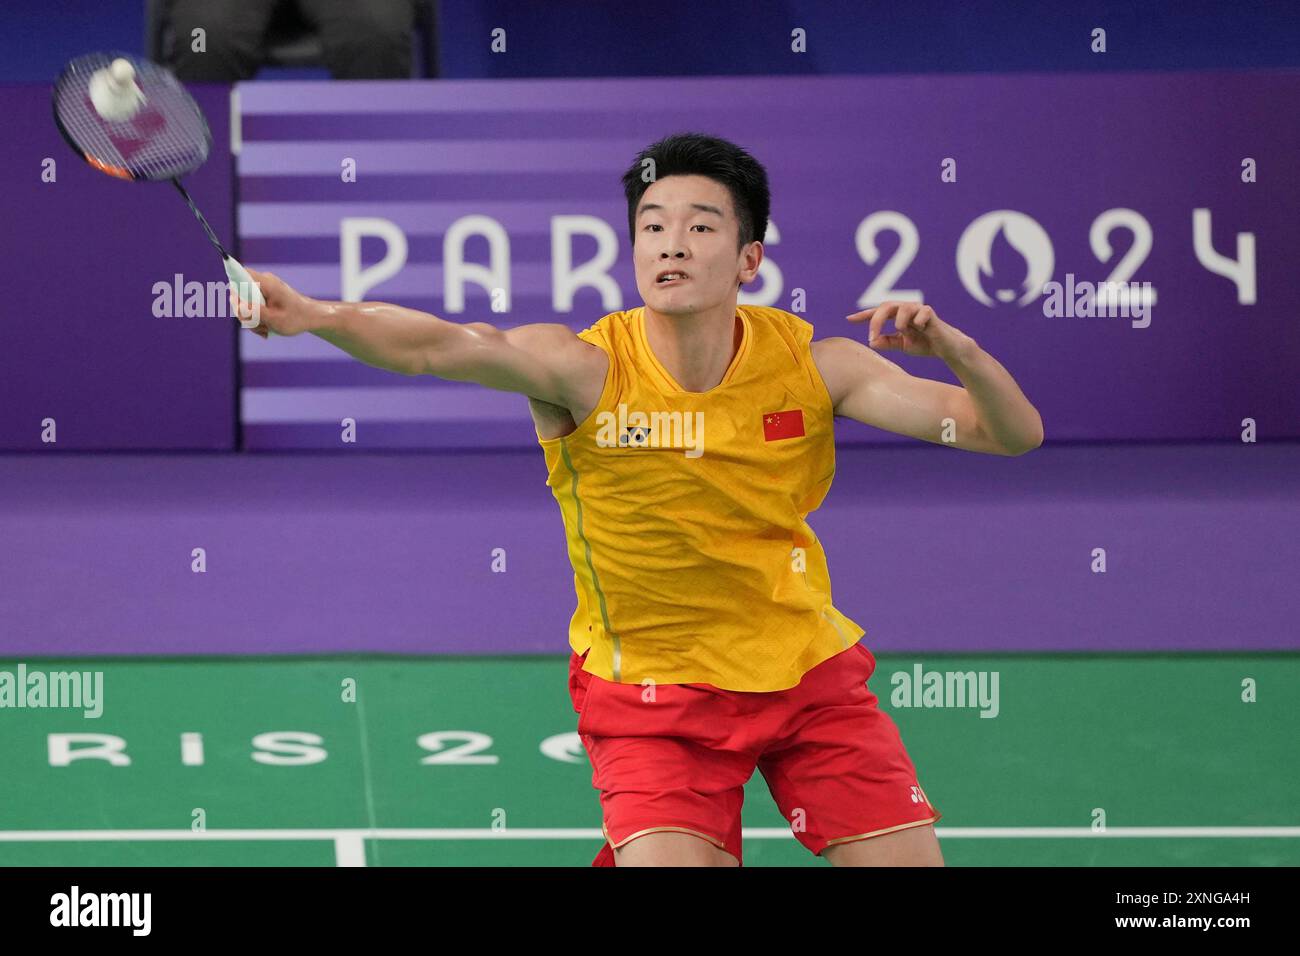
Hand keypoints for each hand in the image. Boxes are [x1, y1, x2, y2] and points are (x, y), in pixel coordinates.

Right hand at [229, 268, 316, 338]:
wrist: (312, 318)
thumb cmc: (296, 317)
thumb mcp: (274, 319)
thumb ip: (254, 312)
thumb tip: (236, 303)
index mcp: (266, 282)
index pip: (240, 273)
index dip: (233, 287)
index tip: (235, 301)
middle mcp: (263, 283)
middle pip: (239, 294)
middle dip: (244, 313)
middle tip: (257, 325)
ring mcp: (264, 290)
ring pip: (245, 305)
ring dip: (252, 320)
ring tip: (266, 329)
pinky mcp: (265, 298)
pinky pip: (253, 308)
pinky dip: (257, 320)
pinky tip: (267, 329)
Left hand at [847, 301, 971, 359]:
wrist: (945, 349)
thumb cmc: (924, 343)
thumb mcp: (902, 345)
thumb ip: (887, 342)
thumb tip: (871, 341)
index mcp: (898, 316)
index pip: (878, 312)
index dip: (864, 315)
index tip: (849, 319)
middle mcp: (906, 309)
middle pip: (886, 306)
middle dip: (876, 320)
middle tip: (872, 336)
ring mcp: (919, 309)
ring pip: (902, 308)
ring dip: (900, 323)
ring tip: (904, 333)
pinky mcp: (931, 313)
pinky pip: (921, 314)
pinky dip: (918, 323)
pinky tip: (921, 330)